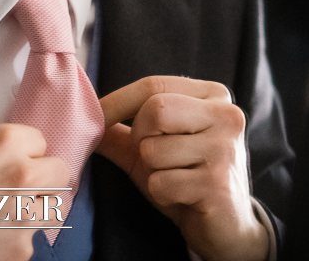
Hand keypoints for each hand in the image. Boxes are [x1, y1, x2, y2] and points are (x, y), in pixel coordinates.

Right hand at [0, 124, 68, 260]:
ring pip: (49, 209)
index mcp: (4, 142)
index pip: (40, 141)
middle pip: (58, 172)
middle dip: (41, 179)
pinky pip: (29, 240)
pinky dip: (12, 241)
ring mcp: (25, 216)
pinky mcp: (20, 251)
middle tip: (15, 190)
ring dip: (31, 211)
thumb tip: (7, 158)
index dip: (23, 153)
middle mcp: (23, 174)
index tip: (7, 164)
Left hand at [97, 76, 268, 260]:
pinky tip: (182, 196)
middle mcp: (227, 115)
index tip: (94, 118)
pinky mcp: (217, 183)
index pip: (154, 85)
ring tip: (175, 178)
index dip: (117, 102)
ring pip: (153, 150)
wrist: (226, 223)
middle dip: (141, 139)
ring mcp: (225, 148)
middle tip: (155, 157)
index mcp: (214, 96)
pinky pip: (160, 183)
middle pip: (154, 110)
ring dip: (153, 172)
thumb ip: (122, 132)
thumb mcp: (155, 148)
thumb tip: (81, 117)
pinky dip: (162, 194)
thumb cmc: (188, 178)